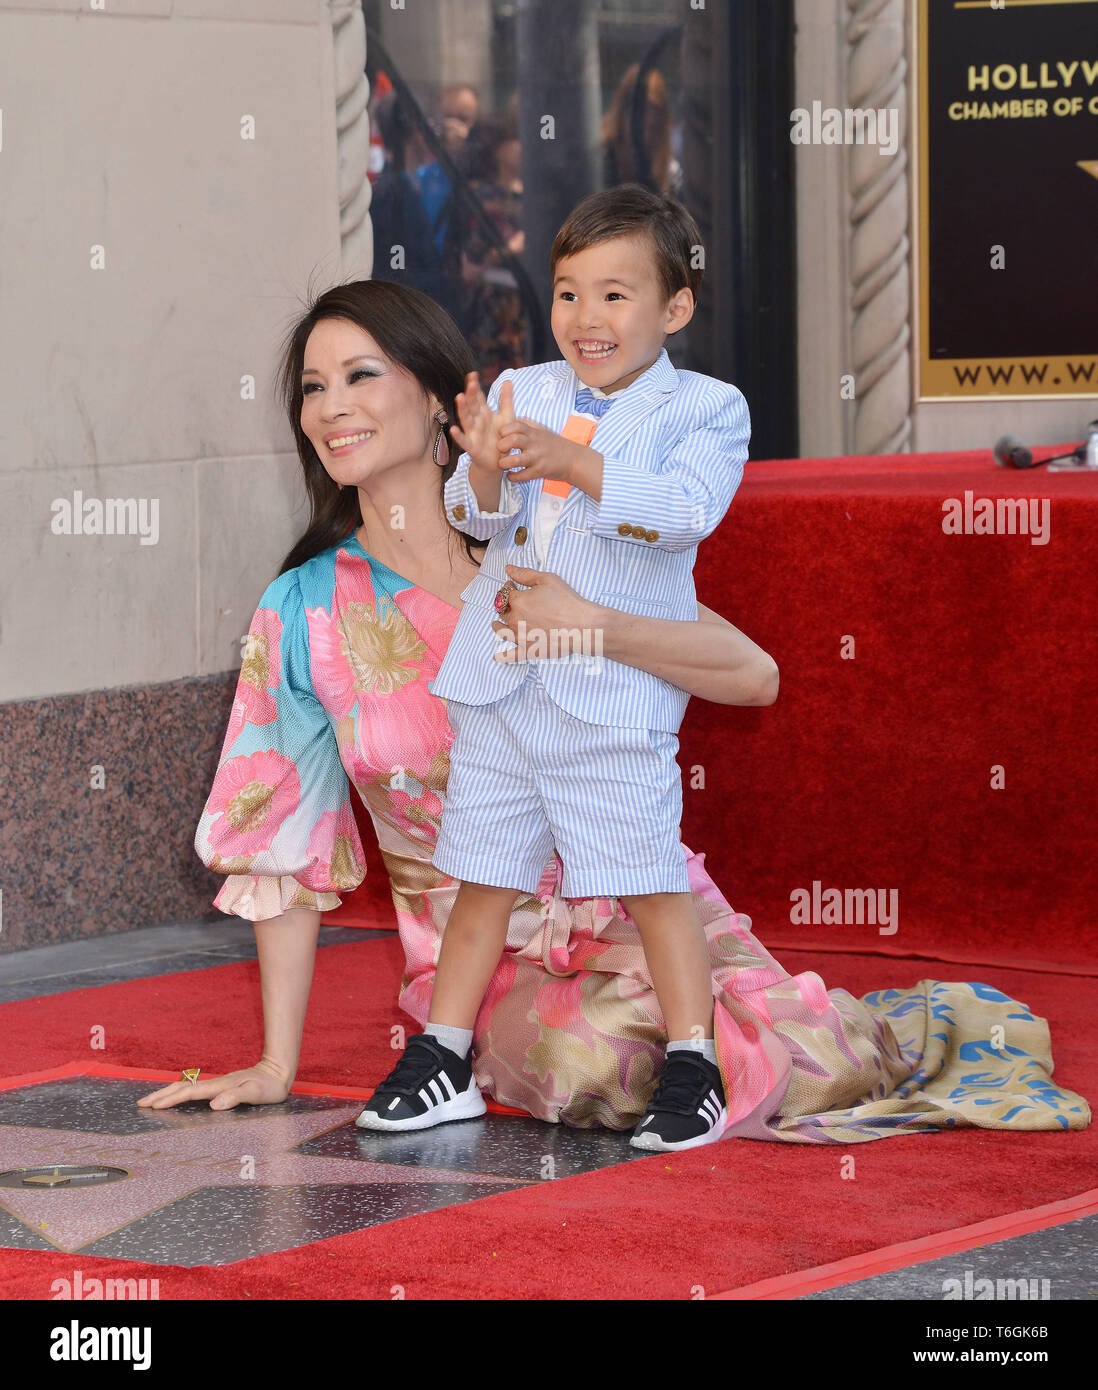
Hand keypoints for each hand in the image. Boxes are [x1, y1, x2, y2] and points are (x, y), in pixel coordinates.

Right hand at [135, 1059, 292, 1110]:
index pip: (191, 1093)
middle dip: (161, 1095)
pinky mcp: (221, 1086)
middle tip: (141, 1103)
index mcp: (221, 1087)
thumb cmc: (269, 1086)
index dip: (171, 1099)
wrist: (279, 1071)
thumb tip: (214, 1104)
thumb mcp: (256, 1093)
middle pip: (183, 1087)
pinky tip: (176, 1096)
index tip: (153, 1105)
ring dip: (168, 1092)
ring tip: (151, 1099)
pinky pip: (194, 1089)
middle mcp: (216, 1084)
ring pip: (187, 1087)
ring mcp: (217, 1084)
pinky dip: (180, 1092)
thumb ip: (236, 1097)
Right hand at [451, 371, 507, 472]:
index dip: (475, 386)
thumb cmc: (501, 438)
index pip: (478, 397)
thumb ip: (506, 399)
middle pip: (472, 405)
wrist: (499, 461)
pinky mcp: (472, 447)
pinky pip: (464, 441)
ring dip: (462, 409)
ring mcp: (473, 433)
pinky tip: (453, 429)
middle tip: (470, 382)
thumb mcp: (507, 416)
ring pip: (466, 419)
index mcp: (484, 412)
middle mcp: (476, 421)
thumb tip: (508, 379)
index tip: (473, 374)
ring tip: (459, 397)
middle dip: (470, 394)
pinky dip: (458, 436)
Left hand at [491, 565, 602, 661]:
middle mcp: (515, 619)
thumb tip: (508, 569)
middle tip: (509, 603)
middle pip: (503, 611)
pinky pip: (511, 656)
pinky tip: (497, 657)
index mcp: (518, 601)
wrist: (582, 625)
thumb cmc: (566, 601)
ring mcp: (520, 637)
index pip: (506, 592)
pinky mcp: (529, 650)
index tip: (512, 585)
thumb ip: (525, 574)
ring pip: (502, 631)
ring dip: (497, 626)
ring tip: (496, 624)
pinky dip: (503, 656)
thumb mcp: (547, 579)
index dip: (508, 587)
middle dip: (504, 605)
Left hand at [496, 414, 595, 485]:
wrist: (574, 459)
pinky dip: (513, 477)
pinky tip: (511, 475)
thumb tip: (513, 418)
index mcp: (534, 432)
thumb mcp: (543, 430)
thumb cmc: (555, 444)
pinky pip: (522, 476)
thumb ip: (528, 424)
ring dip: (505, 463)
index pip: (516, 424)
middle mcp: (535, 444)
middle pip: (513, 440)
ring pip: (516, 460)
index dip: (504, 429)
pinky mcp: (540, 472)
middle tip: (500, 450)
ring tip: (504, 464)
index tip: (502, 435)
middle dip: (502, 445)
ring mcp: (537, 458)